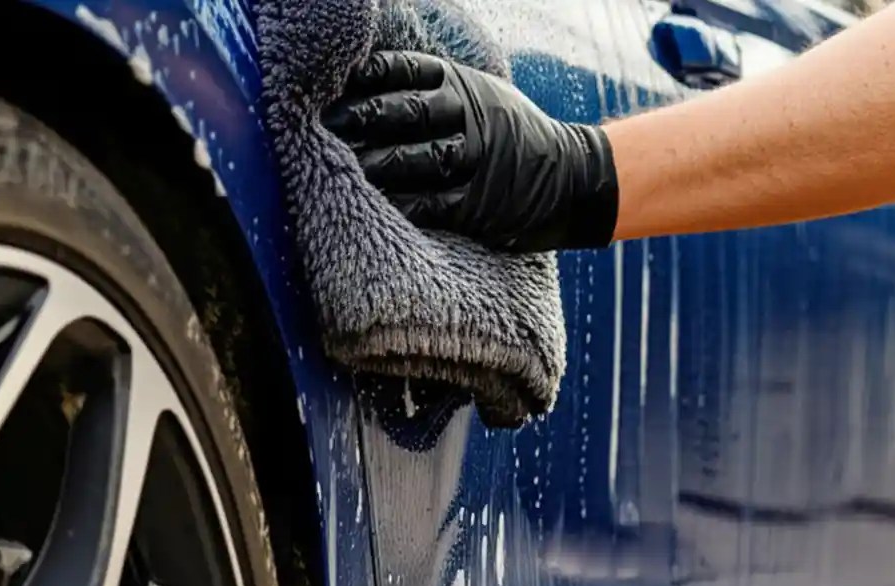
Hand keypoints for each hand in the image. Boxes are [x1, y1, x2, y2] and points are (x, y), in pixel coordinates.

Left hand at [324, 51, 618, 252]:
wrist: (572, 179)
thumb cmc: (514, 136)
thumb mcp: (485, 94)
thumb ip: (437, 89)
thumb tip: (370, 83)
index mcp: (464, 86)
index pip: (403, 72)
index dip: (363, 77)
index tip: (329, 86)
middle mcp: (469, 118)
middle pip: (401, 113)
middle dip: (358, 120)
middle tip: (322, 129)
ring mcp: (475, 161)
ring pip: (410, 159)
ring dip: (368, 165)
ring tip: (333, 167)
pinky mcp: (478, 204)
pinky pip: (429, 204)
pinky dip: (396, 205)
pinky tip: (368, 205)